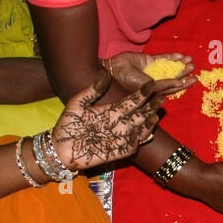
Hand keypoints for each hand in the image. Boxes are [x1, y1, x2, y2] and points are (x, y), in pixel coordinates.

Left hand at [50, 70, 164, 171]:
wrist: (60, 149)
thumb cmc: (67, 126)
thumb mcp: (77, 103)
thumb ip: (92, 90)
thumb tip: (103, 73)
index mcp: (111, 110)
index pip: (131, 100)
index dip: (142, 93)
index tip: (151, 84)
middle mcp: (120, 122)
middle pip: (141, 112)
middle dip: (152, 104)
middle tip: (162, 95)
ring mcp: (122, 136)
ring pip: (143, 125)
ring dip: (151, 118)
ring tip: (158, 109)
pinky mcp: (122, 150)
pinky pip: (138, 141)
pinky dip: (145, 133)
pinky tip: (149, 125)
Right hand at [101, 51, 195, 95]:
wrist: (113, 71)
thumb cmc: (129, 83)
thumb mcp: (148, 88)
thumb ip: (163, 86)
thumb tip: (179, 84)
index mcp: (156, 91)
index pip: (173, 88)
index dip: (184, 84)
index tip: (195, 79)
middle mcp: (155, 81)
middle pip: (173, 76)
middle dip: (183, 72)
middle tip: (193, 67)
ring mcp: (152, 70)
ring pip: (169, 66)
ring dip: (179, 63)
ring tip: (190, 59)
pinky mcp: (148, 60)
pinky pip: (161, 58)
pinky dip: (170, 57)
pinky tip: (179, 55)